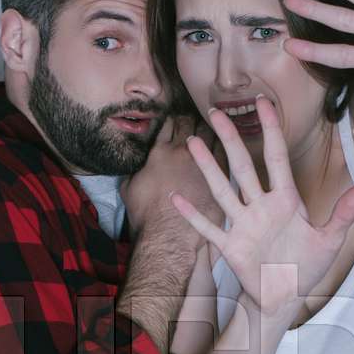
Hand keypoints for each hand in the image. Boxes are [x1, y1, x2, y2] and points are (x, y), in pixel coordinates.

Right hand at [122, 115, 219, 232]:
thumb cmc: (146, 215)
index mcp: (160, 151)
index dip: (172, 118)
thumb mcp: (128, 189)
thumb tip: (137, 166)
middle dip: (192, 119)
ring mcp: (204, 163)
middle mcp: (183, 152)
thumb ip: (134, 171)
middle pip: (190, 124)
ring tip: (213, 128)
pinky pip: (225, 155)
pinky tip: (224, 148)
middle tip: (193, 119)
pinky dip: (224, 148)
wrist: (168, 235)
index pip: (169, 123)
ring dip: (211, 129)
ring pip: (211, 135)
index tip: (174, 118)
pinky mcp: (221, 178)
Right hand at [168, 95, 353, 316]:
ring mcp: (243, 225)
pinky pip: (209, 228)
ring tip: (194, 142)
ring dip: (208, 166)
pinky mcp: (231, 246)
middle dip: (231, 138)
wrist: (285, 299)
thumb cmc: (306, 268)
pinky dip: (194, 214)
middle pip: (243, 166)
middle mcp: (261, 207)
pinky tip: (178, 198)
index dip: (271, 129)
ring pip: (222, 189)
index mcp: (286, 201)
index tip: (263, 103)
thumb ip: (343, 215)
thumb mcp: (330, 241)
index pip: (277, 157)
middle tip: (217, 111)